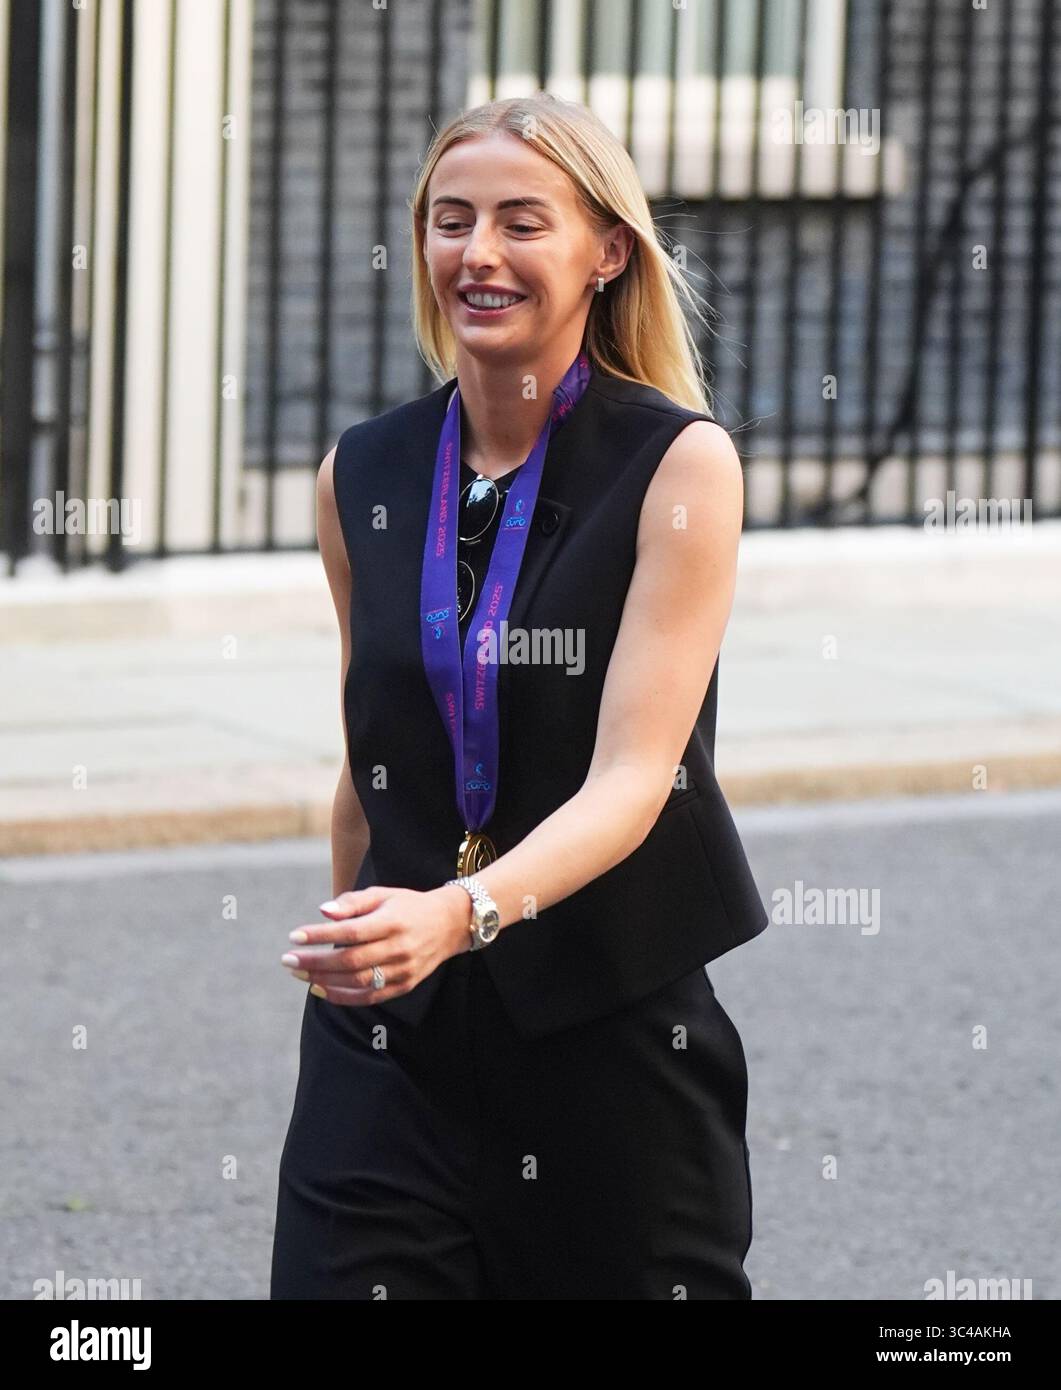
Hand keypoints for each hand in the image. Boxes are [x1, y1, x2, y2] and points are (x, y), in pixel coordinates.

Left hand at [279, 884, 472, 1004]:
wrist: (450, 924)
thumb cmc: (408, 906)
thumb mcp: (383, 894)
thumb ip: (352, 902)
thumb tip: (322, 911)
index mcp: (392, 921)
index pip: (350, 932)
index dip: (320, 936)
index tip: (294, 936)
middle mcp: (399, 948)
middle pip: (350, 960)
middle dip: (315, 962)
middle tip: (287, 959)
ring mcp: (403, 970)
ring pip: (357, 982)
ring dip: (324, 980)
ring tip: (299, 973)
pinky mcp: (404, 985)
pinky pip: (370, 998)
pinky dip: (343, 997)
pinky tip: (320, 989)